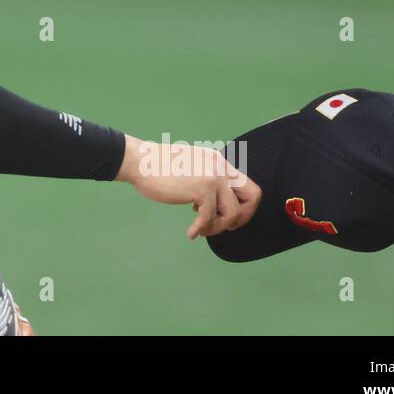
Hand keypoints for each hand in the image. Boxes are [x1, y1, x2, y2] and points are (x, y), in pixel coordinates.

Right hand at [116, 134, 261, 239]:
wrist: (141, 161)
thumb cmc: (159, 168)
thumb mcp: (192, 169)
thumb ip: (207, 180)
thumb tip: (218, 205)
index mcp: (219, 162)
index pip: (248, 187)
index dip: (243, 208)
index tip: (224, 217)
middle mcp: (220, 167)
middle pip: (253, 197)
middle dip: (241, 218)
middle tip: (221, 225)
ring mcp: (213, 177)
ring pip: (232, 213)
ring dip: (216, 227)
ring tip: (201, 229)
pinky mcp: (201, 189)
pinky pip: (209, 218)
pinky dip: (200, 229)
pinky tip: (190, 233)